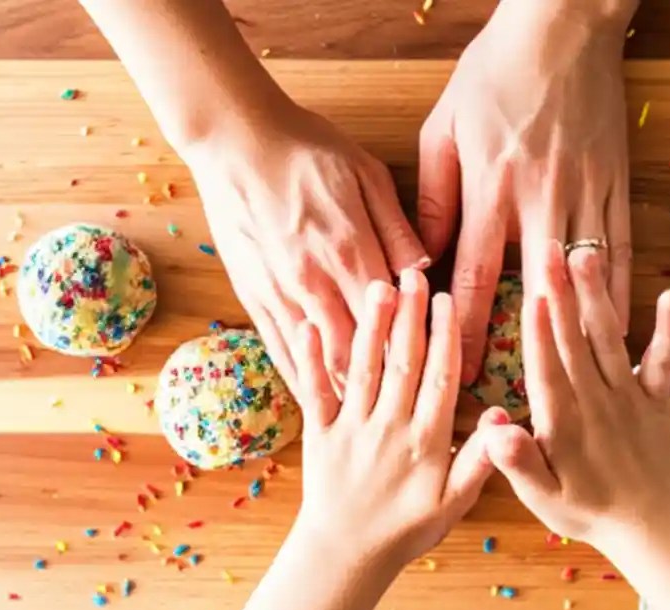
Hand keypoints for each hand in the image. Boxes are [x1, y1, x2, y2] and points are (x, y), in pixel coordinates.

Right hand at [189, 100, 427, 388]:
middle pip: (359, 351)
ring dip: (348, 387)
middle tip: (410, 394)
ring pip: (321, 361)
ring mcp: (281, 293)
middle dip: (386, 377)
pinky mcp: (254, 297)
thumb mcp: (366, 173)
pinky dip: (305, 378)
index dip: (415, 341)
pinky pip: (282, 351)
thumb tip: (423, 267)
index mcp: (350, 250)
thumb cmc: (304, 149)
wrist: (235, 141)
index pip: (394, 316)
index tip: (434, 356)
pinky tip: (321, 395)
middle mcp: (315, 281)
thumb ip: (396, 227)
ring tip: (373, 409)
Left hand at [290, 270, 508, 566]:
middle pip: (403, 362)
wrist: (347, 556)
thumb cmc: (406, 531)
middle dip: (409, 317)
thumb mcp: (454, 505)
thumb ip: (480, 463)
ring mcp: (352, 428)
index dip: (444, 337)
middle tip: (413, 276)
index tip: (446, 301)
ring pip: (363, 368)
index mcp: (426, 441)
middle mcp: (389, 428)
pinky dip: (310, 359)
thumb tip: (505, 421)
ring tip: (377, 286)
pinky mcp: (320, 433)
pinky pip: (314, 391)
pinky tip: (309, 326)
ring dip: (371, 325)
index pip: (440, 378)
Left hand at [418, 0, 634, 381]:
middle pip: (533, 292)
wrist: (563, 28)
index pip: (475, 279)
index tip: (461, 377)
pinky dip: (621, 293)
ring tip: (576, 380)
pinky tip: (619, 329)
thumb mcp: (444, 130)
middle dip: (524, 350)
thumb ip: (434, 199)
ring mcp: (585, 193)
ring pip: (586, 279)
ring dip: (580, 332)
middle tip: (520, 397)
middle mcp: (541, 199)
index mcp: (492, 189)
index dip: (467, 334)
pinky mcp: (616, 183)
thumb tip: (424, 258)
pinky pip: (623, 250)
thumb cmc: (494, 76)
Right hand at [481, 239, 669, 546]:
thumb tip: (494, 429)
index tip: (535, 293)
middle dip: (561, 293)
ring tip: (586, 256)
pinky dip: (669, 328)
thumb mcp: (542, 495)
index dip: (540, 331)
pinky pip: (662, 359)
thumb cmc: (587, 510)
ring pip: (609, 338)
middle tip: (551, 250)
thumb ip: (517, 461)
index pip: (547, 368)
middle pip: (574, 339)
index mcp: (563, 421)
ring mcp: (627, 396)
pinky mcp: (654, 398)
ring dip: (597, 295)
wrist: (651, 526)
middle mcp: (596, 400)